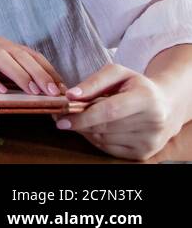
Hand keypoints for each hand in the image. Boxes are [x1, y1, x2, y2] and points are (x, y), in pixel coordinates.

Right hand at [0, 32, 66, 94]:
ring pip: (3, 60)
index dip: (48, 69)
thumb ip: (1, 67)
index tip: (62, 86)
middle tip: (56, 92)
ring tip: (35, 92)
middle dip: (41, 74)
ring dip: (21, 76)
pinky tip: (0, 92)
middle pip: (20, 56)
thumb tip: (27, 84)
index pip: (29, 54)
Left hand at [55, 64, 183, 159]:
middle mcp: (153, 122)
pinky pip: (108, 149)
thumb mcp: (117, 73)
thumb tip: (71, 95)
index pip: (109, 111)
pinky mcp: (144, 153)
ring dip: (86, 130)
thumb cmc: (136, 86)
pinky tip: (97, 127)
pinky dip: (96, 138)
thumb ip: (93, 82)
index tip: (62, 120)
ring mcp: (150, 141)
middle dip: (79, 122)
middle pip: (104, 127)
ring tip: (83, 118)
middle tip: (63, 116)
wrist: (165, 105)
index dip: (83, 116)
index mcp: (147, 99)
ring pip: (103, 139)